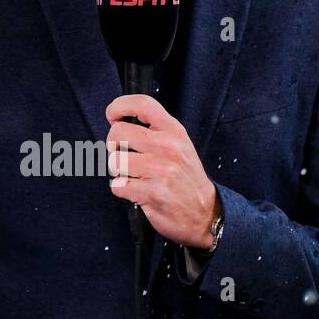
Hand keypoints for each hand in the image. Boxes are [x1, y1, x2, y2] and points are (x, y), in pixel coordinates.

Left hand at [104, 94, 220, 248]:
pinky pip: (117, 185)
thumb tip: (119, 121)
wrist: (206, 213)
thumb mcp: (179, 145)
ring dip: (119, 171)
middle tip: (123, 154)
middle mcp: (168, 147)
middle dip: (113, 145)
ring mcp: (160, 170)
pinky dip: (122, 190)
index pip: (143, 104)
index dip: (120, 106)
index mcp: (174, 131)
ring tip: (135, 176)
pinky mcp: (152, 192)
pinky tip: (138, 191)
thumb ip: (155, 130)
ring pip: (114, 161)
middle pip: (117, 133)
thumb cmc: (185, 177)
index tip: (112, 115)